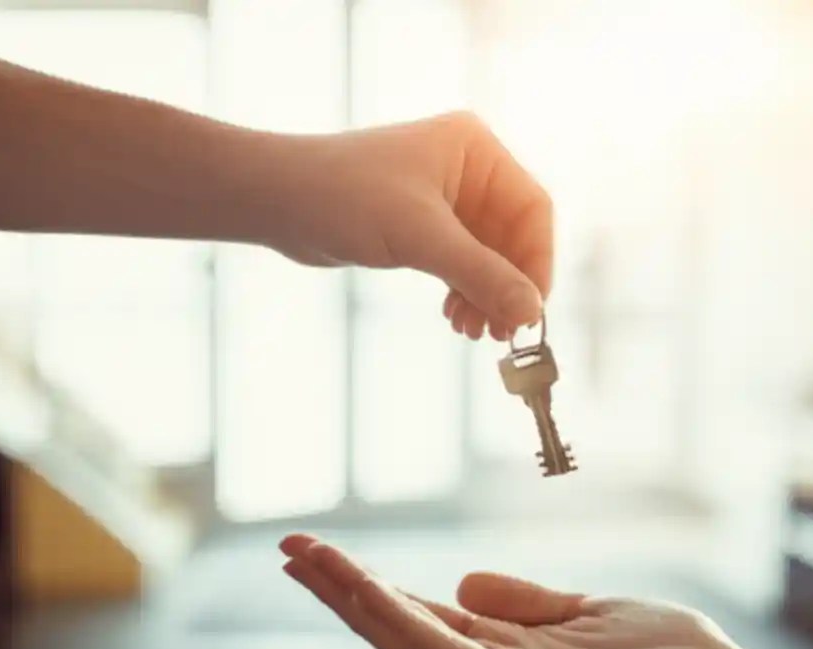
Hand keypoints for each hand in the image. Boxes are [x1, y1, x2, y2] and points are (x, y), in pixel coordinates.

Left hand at [270, 113, 551, 340]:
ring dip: (485, 295)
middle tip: (501, 333)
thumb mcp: (419, 238)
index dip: (537, 263)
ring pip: (487, 256)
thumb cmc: (343, 198)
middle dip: (507, 286)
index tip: (530, 311)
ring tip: (473, 331)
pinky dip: (463, 291)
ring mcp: (442, 198)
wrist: (275, 200)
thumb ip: (481, 275)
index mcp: (475, 149)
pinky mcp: (417, 225)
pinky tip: (455, 317)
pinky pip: (459, 263)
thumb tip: (531, 315)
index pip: (532, 209)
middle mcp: (465, 169)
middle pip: (512, 237)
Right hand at [279, 534, 810, 648]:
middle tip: (288, 548)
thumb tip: (462, 582)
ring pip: (411, 645)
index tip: (322, 553)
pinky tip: (364, 592)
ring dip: (354, 601)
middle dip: (342, 593)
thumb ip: (529, 603)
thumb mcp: (593, 616)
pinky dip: (398, 623)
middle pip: (402, 631)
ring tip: (305, 560)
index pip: (424, 618)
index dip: (370, 588)